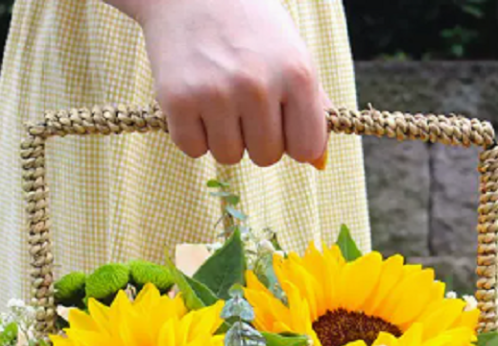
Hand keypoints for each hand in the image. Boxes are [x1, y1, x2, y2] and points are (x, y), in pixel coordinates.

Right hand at [131, 0, 329, 166]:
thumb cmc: (250, 28)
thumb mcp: (292, 55)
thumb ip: (313, 108)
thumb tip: (319, 163)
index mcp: (297, 74)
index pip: (306, 149)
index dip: (292, 141)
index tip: (280, 122)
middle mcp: (258, 85)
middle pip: (266, 157)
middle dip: (255, 139)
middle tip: (243, 103)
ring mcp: (216, 93)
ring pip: (228, 156)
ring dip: (223, 137)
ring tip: (218, 98)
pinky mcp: (178, 100)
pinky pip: (193, 149)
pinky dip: (192, 133)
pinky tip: (194, 101)